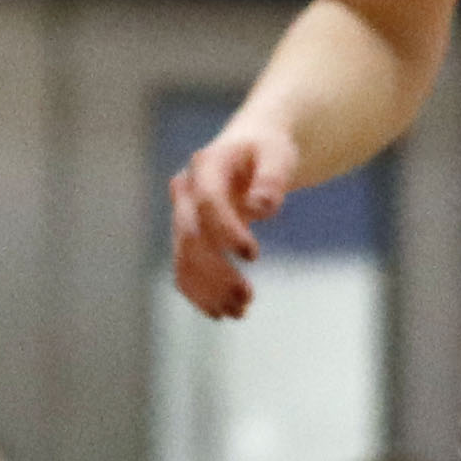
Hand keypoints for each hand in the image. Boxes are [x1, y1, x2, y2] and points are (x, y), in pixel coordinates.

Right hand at [167, 110, 302, 317]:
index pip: (208, 202)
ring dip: (208, 290)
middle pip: (192, 237)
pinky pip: (184, 269)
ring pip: (184, 259)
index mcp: (207, 164)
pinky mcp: (188, 236)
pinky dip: (200, 294)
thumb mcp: (278, 156)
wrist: (251, 149)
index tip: (253, 255)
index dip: (226, 231)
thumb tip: (261, 208)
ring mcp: (182, 214)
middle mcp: (186, 190)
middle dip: (217, 272)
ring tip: (240, 312)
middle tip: (247, 298)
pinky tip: (224, 312)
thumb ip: (272, 179)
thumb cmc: (267, 151)